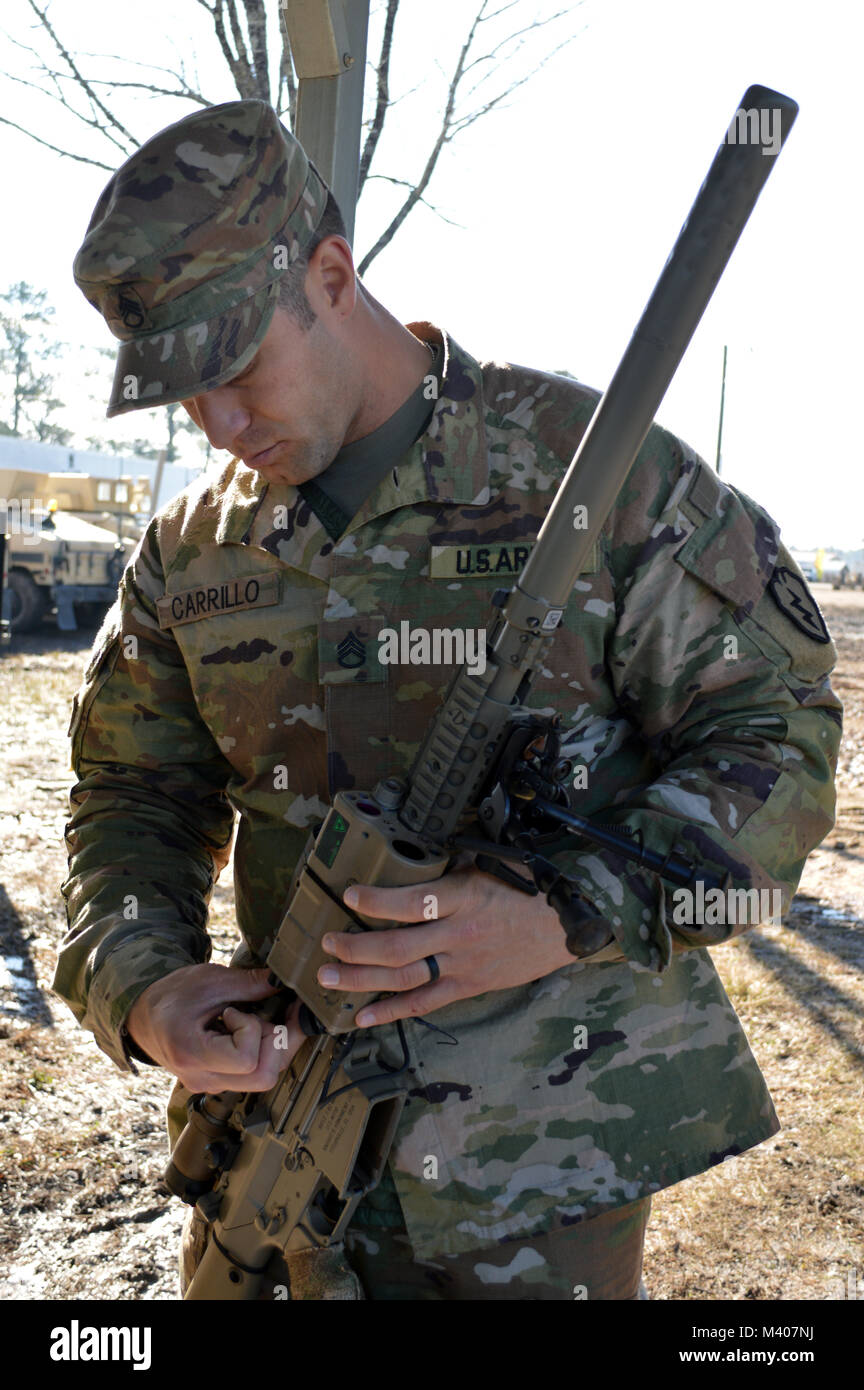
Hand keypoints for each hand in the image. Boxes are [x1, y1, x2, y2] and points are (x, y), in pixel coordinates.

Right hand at [126, 963, 304, 1091]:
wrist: (145, 1014)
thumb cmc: (171, 996)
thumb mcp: (210, 980)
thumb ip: (250, 983)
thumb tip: (283, 982)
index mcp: (192, 1053)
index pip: (246, 1061)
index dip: (251, 1030)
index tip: (235, 1010)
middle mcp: (202, 1079)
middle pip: (264, 1077)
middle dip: (274, 1041)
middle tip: (260, 1015)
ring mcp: (211, 1085)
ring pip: (264, 1078)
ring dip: (271, 1046)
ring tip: (252, 1019)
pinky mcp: (219, 1082)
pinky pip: (253, 1075)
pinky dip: (262, 1051)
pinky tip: (250, 1030)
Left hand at [317, 866, 578, 1027]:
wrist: (571, 924)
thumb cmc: (531, 886)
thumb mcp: (492, 863)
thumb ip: (451, 869)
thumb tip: (412, 862)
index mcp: (465, 896)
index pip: (412, 902)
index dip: (375, 900)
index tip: (349, 893)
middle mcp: (460, 934)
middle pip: (397, 948)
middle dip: (354, 947)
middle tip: (325, 942)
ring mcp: (464, 965)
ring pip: (404, 978)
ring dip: (361, 979)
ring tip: (328, 976)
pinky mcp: (470, 985)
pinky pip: (425, 1003)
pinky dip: (392, 1011)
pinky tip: (362, 1016)